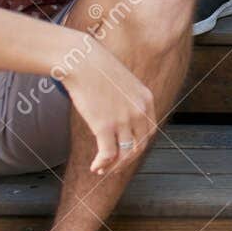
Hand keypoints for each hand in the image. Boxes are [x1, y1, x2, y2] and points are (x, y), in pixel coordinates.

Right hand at [56, 42, 158, 174]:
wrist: (82, 60)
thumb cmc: (96, 68)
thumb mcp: (122, 82)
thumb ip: (126, 100)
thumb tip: (118, 117)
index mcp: (146, 100)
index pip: (149, 131)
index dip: (138, 145)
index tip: (126, 152)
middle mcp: (139, 111)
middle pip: (139, 146)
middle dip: (126, 160)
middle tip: (114, 167)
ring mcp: (123, 119)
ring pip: (125, 154)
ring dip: (114, 166)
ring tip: (102, 170)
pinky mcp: (105, 126)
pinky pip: (108, 154)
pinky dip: (102, 164)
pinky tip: (95, 167)